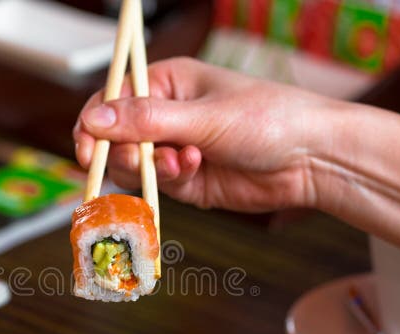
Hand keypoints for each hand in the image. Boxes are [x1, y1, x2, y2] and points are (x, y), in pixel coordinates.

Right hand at [73, 57, 335, 211]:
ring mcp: (175, 149)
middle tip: (144, 158)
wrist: (312, 159)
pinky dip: (169, 181)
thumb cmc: (268, 118)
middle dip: (125, 151)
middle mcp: (167, 115)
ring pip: (134, 165)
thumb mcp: (203, 116)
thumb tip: (93, 121)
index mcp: (168, 83)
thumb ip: (147, 121)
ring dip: (150, 168)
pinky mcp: (187, 181)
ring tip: (184, 163)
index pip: (112, 99)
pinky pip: (158, 184)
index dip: (94, 123)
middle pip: (116, 137)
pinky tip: (195, 170)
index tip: (88, 148)